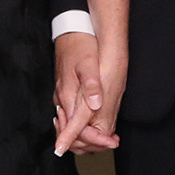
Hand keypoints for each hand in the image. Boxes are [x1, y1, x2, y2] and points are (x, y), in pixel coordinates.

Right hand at [54, 31, 124, 154]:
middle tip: (112, 143)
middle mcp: (63, 100)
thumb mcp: (88, 64)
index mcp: (68, 96)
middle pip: (73, 135)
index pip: (76, 130)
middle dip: (92, 143)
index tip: (111, 143)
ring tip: (108, 138)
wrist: (71, 31)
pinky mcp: (66, 94)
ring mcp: (63, 98)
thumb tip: (95, 105)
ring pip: (72, 128)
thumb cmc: (80, 46)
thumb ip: (91, 86)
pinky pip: (73, 118)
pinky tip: (97, 125)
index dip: (95, 140)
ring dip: (89, 137)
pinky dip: (84, 127)